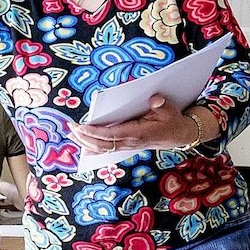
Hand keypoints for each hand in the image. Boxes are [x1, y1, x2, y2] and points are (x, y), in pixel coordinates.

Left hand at [71, 95, 209, 153]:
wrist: (179, 135)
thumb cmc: (172, 120)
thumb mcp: (170, 109)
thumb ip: (161, 104)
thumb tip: (154, 99)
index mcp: (138, 134)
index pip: (112, 135)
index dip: (95, 133)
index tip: (81, 127)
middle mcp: (131, 142)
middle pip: (103, 144)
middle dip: (85, 137)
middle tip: (70, 129)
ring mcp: (128, 146)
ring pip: (103, 148)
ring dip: (87, 143)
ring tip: (72, 134)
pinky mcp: (127, 146)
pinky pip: (108, 149)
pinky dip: (94, 148)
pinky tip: (83, 146)